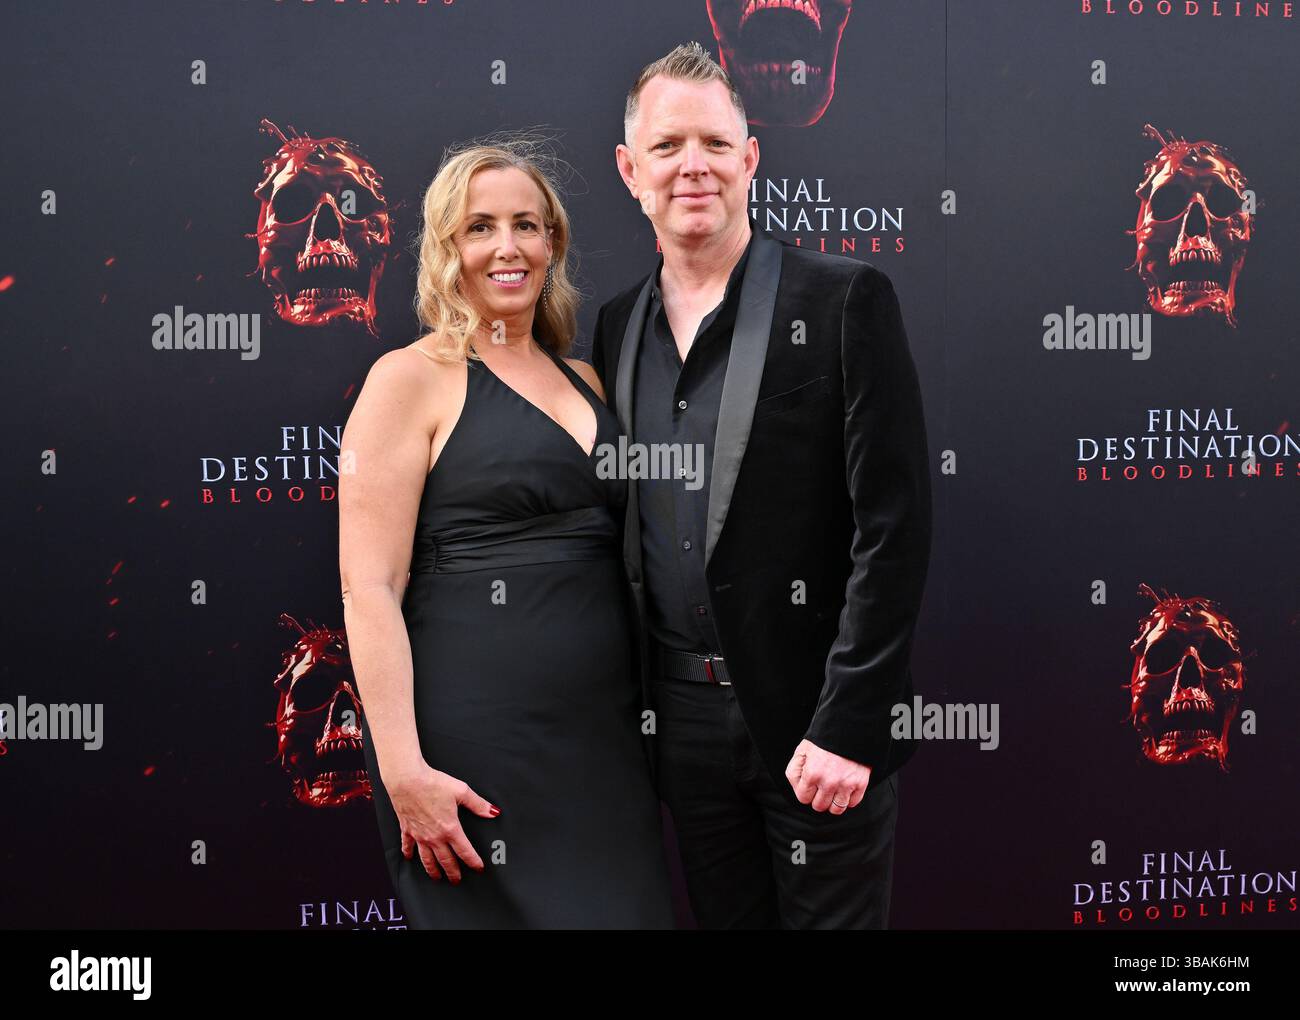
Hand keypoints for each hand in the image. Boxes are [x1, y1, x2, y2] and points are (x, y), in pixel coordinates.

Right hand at [387, 763, 498, 882]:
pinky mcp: (407, 830)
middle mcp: (434, 837)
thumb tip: (494, 812)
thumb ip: (478, 804)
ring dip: (433, 870)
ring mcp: (419, 835)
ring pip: (427, 859)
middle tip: (457, 880)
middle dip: (453, 872)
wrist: (407, 780)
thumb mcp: (461, 791)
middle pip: (446, 861)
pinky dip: (409, 854)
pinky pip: (408, 846)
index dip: (474, 862)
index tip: (479, 868)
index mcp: (450, 829)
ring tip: (437, 877)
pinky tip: (410, 858)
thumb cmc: (433, 784)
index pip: (465, 851)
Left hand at [785, 739, 871, 814]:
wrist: (849, 728)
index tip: (809, 784)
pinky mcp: (860, 784)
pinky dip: (848, 799)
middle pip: (819, 806)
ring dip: (833, 802)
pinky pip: (853, 803)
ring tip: (832, 791)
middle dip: (817, 798)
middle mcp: (829, 782)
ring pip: (836, 809)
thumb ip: (795, 770)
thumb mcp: (802, 750)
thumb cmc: (824, 739)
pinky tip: (844, 788)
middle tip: (821, 786)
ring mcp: (846, 784)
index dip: (805, 791)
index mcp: (812, 773)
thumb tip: (798, 787)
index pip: (803, 798)